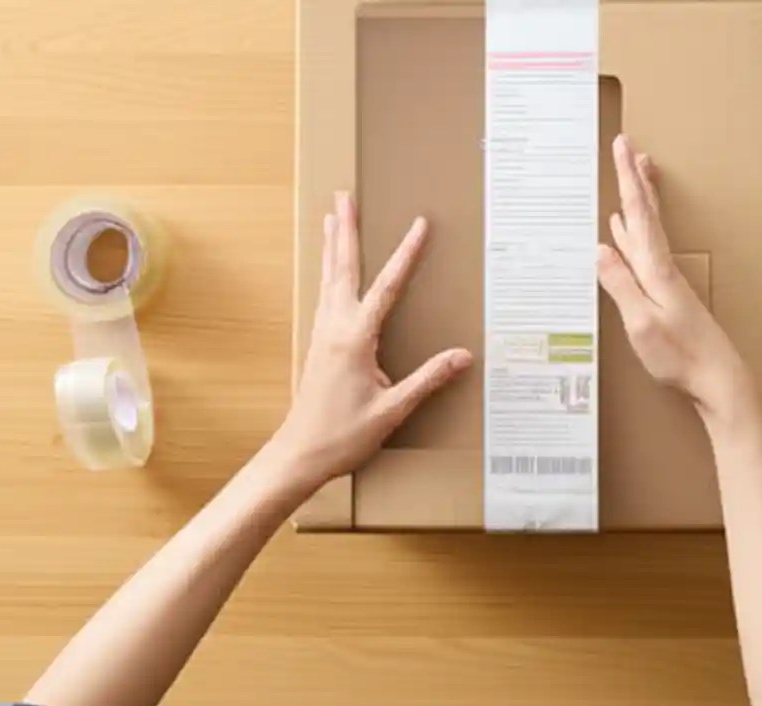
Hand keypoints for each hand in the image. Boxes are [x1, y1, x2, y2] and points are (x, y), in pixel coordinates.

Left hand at [271, 192, 472, 489]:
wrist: (299, 454)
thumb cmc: (343, 435)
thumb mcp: (393, 410)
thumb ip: (428, 379)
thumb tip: (463, 356)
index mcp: (355, 338)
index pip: (387, 286)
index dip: (406, 254)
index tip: (420, 225)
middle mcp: (334, 327)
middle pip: (342, 267)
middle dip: (345, 229)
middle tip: (344, 195)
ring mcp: (323, 333)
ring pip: (329, 277)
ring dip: (333, 244)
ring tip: (332, 216)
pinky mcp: (319, 343)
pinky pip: (325, 295)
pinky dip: (329, 271)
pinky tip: (330, 269)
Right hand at [598, 135, 750, 421]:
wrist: (718, 378)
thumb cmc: (680, 356)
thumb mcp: (642, 324)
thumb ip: (621, 285)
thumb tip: (599, 250)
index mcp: (656, 270)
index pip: (639, 216)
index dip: (629, 180)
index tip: (623, 148)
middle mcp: (662, 268)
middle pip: (647, 215)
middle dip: (635, 179)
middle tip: (629, 147)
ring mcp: (665, 280)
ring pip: (647, 229)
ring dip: (638, 201)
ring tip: (633, 175)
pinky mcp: (666, 294)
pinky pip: (644, 252)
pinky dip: (633, 234)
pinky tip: (623, 233)